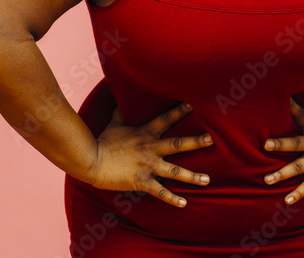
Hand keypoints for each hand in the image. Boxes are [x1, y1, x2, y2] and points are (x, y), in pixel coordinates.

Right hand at [84, 102, 213, 207]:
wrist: (90, 160)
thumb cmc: (101, 142)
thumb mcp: (113, 124)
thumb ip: (120, 114)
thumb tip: (116, 100)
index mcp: (145, 133)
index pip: (166, 119)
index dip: (181, 111)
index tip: (195, 104)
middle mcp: (151, 148)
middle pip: (178, 144)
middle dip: (197, 142)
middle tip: (213, 139)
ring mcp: (148, 165)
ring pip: (175, 171)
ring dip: (192, 176)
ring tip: (208, 179)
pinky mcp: (141, 181)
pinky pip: (160, 191)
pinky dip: (172, 198)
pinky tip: (184, 203)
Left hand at [263, 94, 303, 204]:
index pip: (301, 113)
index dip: (291, 106)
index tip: (279, 98)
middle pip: (295, 143)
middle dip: (279, 144)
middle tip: (264, 145)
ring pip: (298, 167)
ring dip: (282, 173)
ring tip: (267, 180)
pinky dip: (298, 193)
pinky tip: (286, 201)